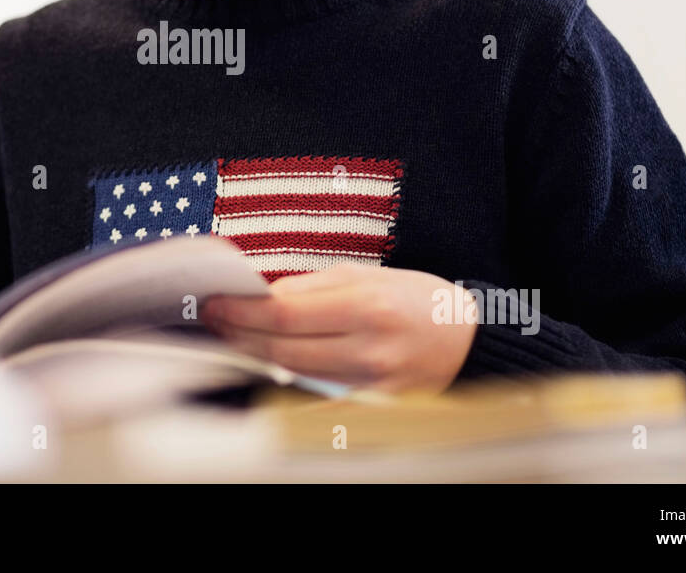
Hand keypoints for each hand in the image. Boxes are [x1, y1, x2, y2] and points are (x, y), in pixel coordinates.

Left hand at [201, 264, 478, 392]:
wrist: (471, 344)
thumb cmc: (419, 302)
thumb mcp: (372, 276)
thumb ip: (315, 286)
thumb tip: (263, 295)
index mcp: (368, 305)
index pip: (285, 311)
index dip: (242, 309)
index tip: (215, 301)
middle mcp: (369, 349)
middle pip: (282, 348)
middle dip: (240, 332)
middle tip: (214, 319)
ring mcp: (371, 386)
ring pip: (293, 376)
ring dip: (255, 356)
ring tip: (234, 338)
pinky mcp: (373, 409)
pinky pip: (316, 397)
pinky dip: (286, 382)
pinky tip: (267, 366)